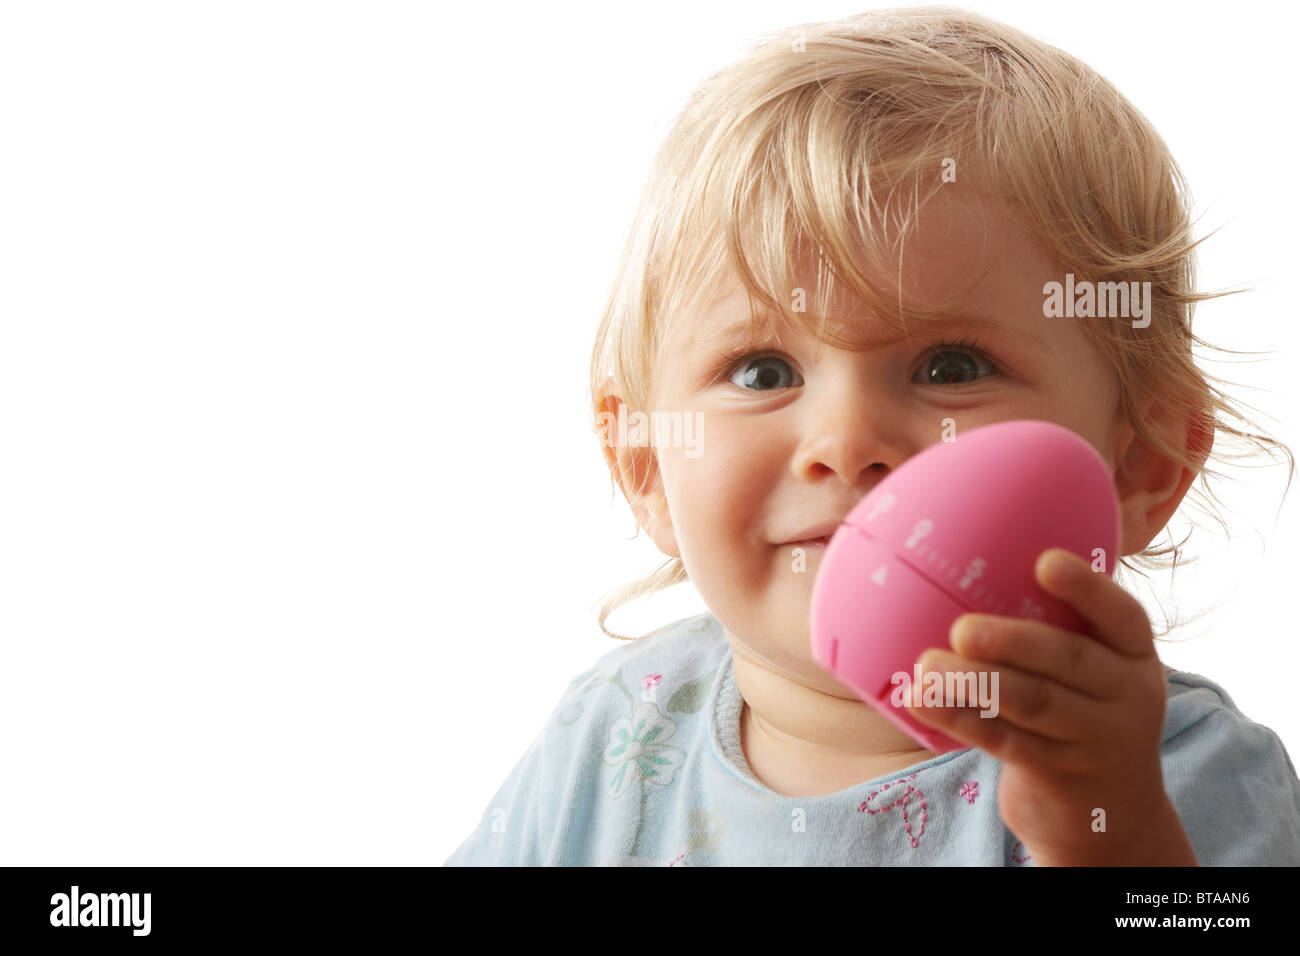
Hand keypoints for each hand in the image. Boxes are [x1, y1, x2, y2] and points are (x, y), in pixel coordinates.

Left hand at [904, 548, 1196, 865]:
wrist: (1111, 816)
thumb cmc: (1082, 715)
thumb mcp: (1095, 675)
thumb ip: (1059, 632)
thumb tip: (970, 570)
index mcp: (1134, 657)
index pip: (1122, 615)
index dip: (1087, 588)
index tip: (1044, 562)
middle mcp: (1126, 697)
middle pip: (1070, 661)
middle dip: (1013, 642)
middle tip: (961, 629)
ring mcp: (1095, 741)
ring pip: (1032, 703)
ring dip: (974, 681)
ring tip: (927, 665)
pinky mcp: (1058, 775)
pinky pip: (1004, 741)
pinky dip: (959, 718)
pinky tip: (922, 700)